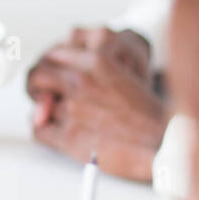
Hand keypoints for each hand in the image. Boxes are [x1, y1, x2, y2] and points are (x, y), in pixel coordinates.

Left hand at [26, 29, 164, 180]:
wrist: (162, 143)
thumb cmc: (144, 112)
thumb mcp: (121, 74)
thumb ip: (86, 68)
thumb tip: (56, 69)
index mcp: (96, 62)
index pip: (50, 55)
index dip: (47, 66)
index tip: (50, 76)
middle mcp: (80, 83)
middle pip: (35, 76)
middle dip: (36, 86)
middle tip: (42, 95)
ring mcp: (72, 111)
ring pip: (37, 105)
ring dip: (44, 111)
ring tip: (59, 117)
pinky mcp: (69, 138)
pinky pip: (38, 130)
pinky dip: (42, 130)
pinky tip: (55, 131)